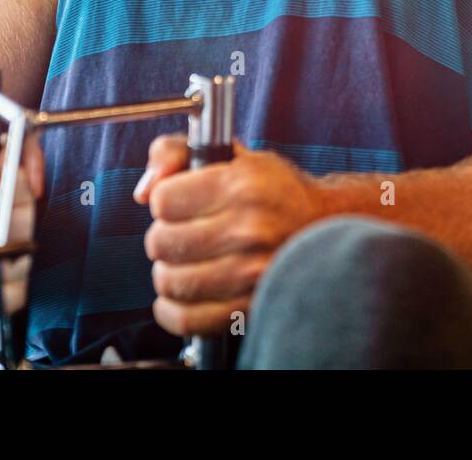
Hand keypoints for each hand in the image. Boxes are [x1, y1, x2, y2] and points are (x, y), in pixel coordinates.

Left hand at [134, 134, 326, 336]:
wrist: (327, 227)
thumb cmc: (272, 189)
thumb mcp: (231, 154)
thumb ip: (175, 153)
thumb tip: (143, 192)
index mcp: (244, 184)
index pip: (163, 201)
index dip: (167, 200)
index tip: (182, 203)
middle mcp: (250, 228)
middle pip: (160, 242)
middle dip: (165, 236)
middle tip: (186, 234)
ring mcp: (253, 272)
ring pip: (169, 281)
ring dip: (169, 273)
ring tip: (188, 262)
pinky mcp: (251, 308)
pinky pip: (186, 319)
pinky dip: (172, 311)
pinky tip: (182, 296)